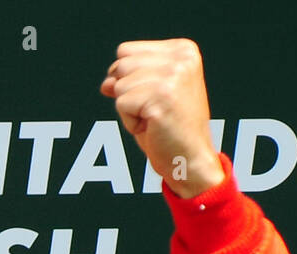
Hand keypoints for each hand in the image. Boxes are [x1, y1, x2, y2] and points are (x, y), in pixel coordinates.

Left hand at [99, 39, 224, 198]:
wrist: (190, 159)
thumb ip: (130, 79)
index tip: (154, 97)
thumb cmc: (172, 129)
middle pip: (121, 65)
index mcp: (183, 50)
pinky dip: (129, 121)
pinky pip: (121, 104)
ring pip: (119, 85)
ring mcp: (172, 76)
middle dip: (127, 93)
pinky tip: (152, 127)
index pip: (126, 50)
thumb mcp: (151, 95)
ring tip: (153, 118)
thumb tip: (106, 82)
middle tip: (153, 110)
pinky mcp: (161, 97)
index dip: (128, 79)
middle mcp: (181, 58)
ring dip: (129, 108)